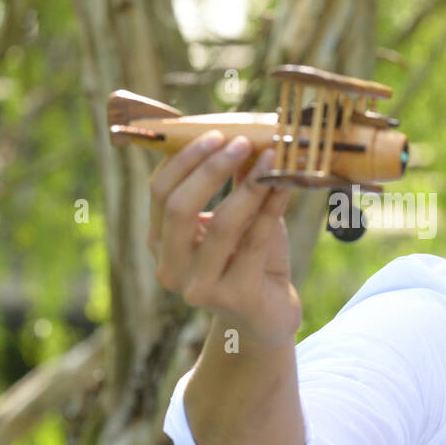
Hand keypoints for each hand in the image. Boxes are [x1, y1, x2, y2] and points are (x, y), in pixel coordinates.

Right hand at [146, 131, 300, 346]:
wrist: (268, 314)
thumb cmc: (249, 259)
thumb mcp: (238, 216)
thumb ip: (236, 180)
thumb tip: (246, 130)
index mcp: (160, 242)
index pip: (159, 191)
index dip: (186, 159)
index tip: (218, 133)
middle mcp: (170, 268)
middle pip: (177, 207)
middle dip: (210, 169)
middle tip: (241, 142)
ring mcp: (199, 287)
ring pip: (220, 225)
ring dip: (248, 186)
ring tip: (272, 159)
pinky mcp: (235, 297)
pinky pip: (255, 241)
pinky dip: (272, 208)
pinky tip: (285, 185)